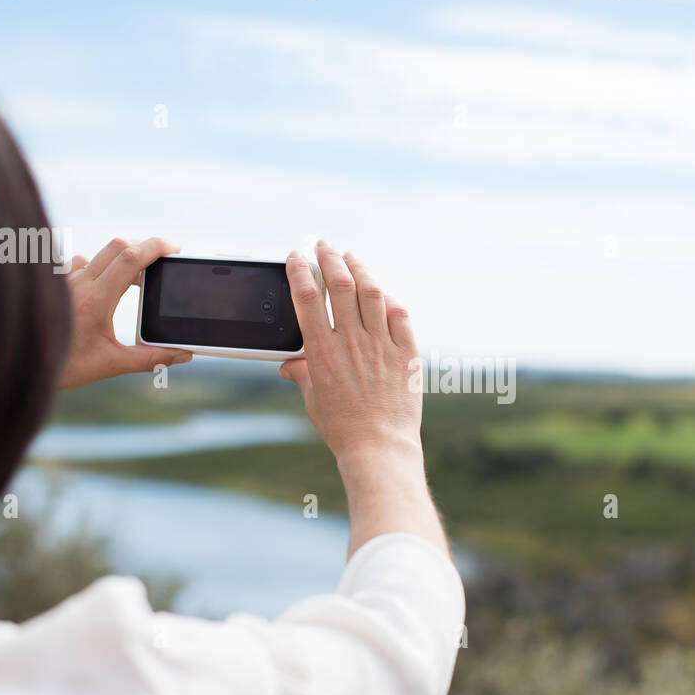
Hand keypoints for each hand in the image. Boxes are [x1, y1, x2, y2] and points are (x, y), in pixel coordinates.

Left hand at [57, 237, 192, 389]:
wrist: (20, 363)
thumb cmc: (63, 366)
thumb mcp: (110, 365)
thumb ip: (150, 359)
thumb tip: (182, 354)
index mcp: (96, 300)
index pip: (130, 259)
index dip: (156, 247)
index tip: (174, 248)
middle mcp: (79, 284)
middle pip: (118, 246)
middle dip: (145, 247)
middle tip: (162, 260)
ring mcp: (65, 281)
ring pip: (99, 255)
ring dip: (121, 258)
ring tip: (135, 278)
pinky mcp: (55, 284)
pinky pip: (79, 263)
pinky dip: (98, 267)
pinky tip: (102, 284)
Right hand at [279, 240, 421, 461]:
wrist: (379, 448)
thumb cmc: (343, 428)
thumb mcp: (313, 400)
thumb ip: (302, 374)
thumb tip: (288, 365)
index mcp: (322, 352)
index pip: (306, 297)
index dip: (299, 270)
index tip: (296, 256)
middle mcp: (351, 342)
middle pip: (339, 284)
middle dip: (329, 257)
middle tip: (323, 246)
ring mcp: (381, 345)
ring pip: (371, 291)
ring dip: (359, 268)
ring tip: (350, 256)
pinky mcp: (406, 354)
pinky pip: (399, 315)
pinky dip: (388, 298)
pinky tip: (381, 292)